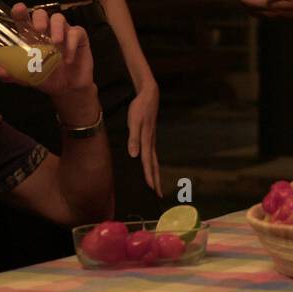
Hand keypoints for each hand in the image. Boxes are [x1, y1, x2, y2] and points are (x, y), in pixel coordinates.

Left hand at [0, 4, 95, 101]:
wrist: (69, 88)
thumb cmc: (48, 78)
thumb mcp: (28, 77)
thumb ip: (13, 73)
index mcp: (31, 37)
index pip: (24, 20)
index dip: (20, 12)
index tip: (18, 9)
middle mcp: (47, 31)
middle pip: (41, 14)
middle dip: (40, 18)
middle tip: (39, 29)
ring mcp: (64, 33)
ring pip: (59, 18)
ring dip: (57, 29)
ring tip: (56, 43)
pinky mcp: (79, 38)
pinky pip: (76, 33)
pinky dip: (72, 45)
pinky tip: (68, 59)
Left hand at [127, 82, 161, 196]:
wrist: (149, 96)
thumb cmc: (140, 108)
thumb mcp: (134, 122)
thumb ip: (133, 139)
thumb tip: (134, 155)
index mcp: (146, 141)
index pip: (147, 162)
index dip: (149, 176)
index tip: (151, 189)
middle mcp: (150, 143)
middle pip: (153, 165)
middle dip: (156, 181)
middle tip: (158, 195)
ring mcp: (151, 141)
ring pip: (154, 162)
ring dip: (155, 175)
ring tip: (157, 187)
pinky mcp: (150, 138)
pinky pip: (152, 156)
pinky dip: (152, 166)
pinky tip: (151, 168)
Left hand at [229, 0, 292, 20]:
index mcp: (271, 6)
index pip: (251, 3)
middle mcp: (269, 14)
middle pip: (249, 9)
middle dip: (240, 1)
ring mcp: (272, 17)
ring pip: (253, 12)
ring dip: (245, 5)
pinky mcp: (275, 17)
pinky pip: (259, 14)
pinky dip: (252, 8)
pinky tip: (252, 3)